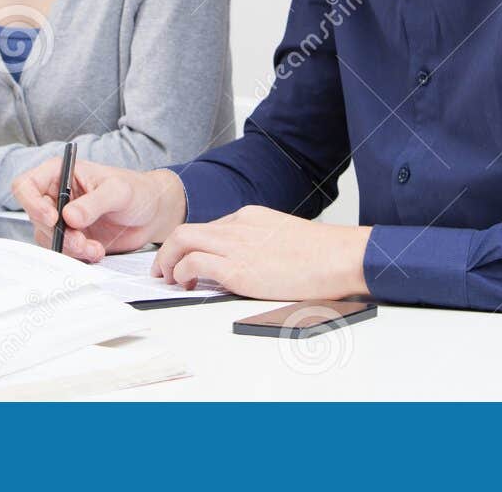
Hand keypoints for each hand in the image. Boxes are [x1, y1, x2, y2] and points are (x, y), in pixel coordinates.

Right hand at [10, 158, 185, 261]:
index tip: (53, 219)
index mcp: (60, 173)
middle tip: (82, 241)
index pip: (26, 185)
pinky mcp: (72, 238)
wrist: (152, 213)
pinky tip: (97, 251)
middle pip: (36, 217)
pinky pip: (62, 251)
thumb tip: (69, 217)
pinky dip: (77, 256)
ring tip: (95, 248)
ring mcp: (62, 219)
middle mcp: (56, 195)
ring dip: (70, 248)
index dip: (32, 203)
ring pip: (48, 238)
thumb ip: (94, 203)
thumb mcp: (118, 191)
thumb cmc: (137, 190)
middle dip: (58, 233)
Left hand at [152, 206, 371, 299]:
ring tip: (168, 278)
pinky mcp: (238, 269)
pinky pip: (194, 263)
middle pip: (187, 230)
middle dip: (168, 250)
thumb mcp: (283, 238)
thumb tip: (248, 265)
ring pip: (183, 240)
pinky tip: (186, 284)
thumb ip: (259, 244)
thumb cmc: (322, 255)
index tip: (186, 260)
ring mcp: (236, 245)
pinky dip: (182, 272)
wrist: (338, 257)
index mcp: (250, 217)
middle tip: (163, 269)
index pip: (209, 228)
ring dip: (168, 261)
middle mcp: (238, 226)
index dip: (193, 246)